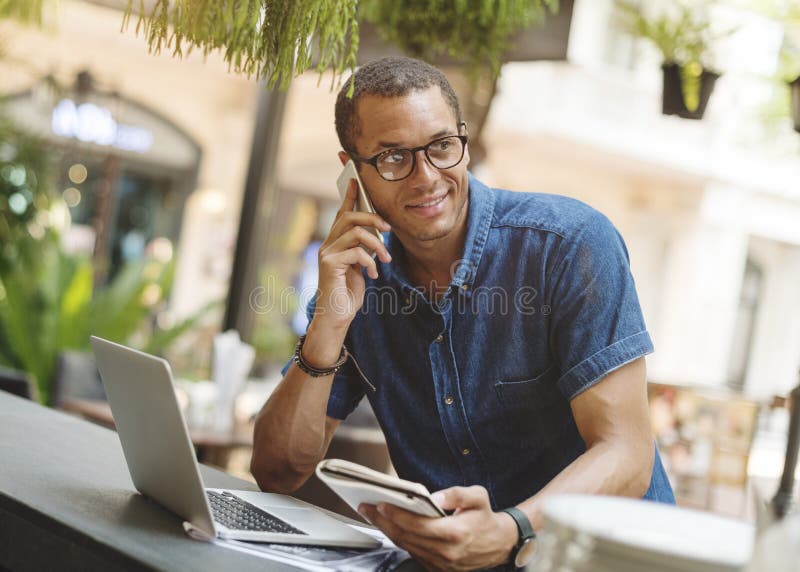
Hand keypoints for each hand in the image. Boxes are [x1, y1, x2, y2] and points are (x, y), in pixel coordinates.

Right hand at [314, 180, 391, 332]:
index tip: (356, 180)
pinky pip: (355, 252)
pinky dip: (370, 261)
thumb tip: (377, 233)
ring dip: (376, 244)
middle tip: (389, 229)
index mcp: (335, 242)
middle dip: (372, 218)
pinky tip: (373, 274)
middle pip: (350, 217)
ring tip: (385, 258)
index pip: (342, 213)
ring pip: (355, 232)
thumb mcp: (359, 266)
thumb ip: (363, 249)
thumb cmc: (348, 292)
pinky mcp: (329, 264)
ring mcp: (326, 253)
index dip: (349, 196)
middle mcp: (327, 244)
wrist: (337, 316)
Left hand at [359, 486, 517, 570]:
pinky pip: (413, 554)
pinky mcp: (438, 568)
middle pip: (406, 537)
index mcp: (455, 533)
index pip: (418, 525)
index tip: (380, 504)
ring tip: (373, 515)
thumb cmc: (485, 517)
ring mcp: (441, 563)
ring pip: (407, 547)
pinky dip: (400, 540)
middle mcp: (446, 552)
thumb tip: (433, 497)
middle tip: (366, 508)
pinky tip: (390, 528)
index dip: (397, 515)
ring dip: (387, 531)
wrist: (499, 543)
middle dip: (383, 522)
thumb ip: (457, 494)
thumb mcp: (478, 496)